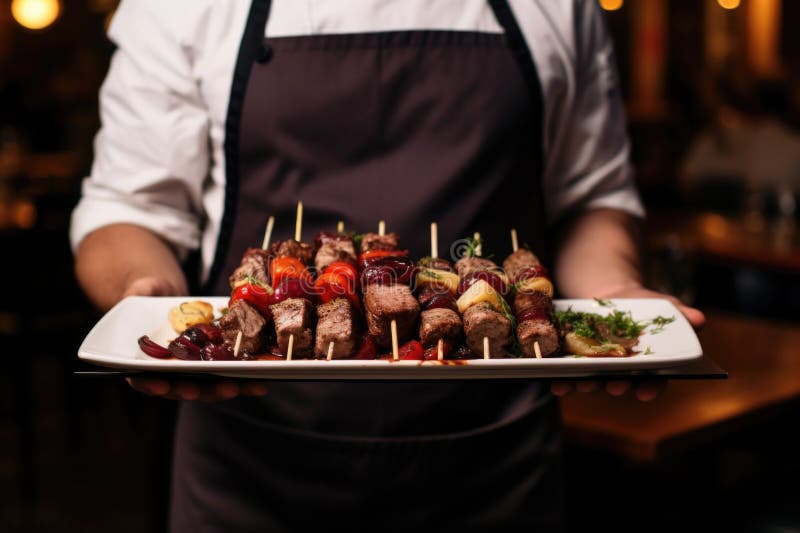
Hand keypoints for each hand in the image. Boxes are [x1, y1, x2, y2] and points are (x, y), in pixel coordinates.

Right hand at [123, 276, 265, 400]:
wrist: (170, 295)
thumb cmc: (149, 293)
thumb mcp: (141, 289)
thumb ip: (139, 292)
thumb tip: (140, 292)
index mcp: (143, 359)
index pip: (144, 380)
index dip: (152, 385)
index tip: (162, 384)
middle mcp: (170, 370)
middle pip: (183, 388)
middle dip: (199, 390)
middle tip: (212, 388)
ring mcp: (194, 369)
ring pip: (209, 386)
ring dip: (226, 388)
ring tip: (240, 386)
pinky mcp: (215, 363)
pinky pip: (229, 374)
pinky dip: (243, 380)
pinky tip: (260, 382)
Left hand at [550, 285, 703, 400]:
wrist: (610, 297)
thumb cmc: (643, 305)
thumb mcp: (662, 305)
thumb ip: (679, 314)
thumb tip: (698, 319)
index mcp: (649, 364)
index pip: (654, 381)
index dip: (651, 388)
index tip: (646, 391)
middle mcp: (624, 372)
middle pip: (622, 383)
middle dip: (618, 385)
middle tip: (614, 386)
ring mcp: (599, 369)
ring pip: (594, 382)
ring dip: (587, 386)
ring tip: (582, 384)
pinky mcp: (577, 362)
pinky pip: (570, 375)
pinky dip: (563, 381)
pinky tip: (555, 383)